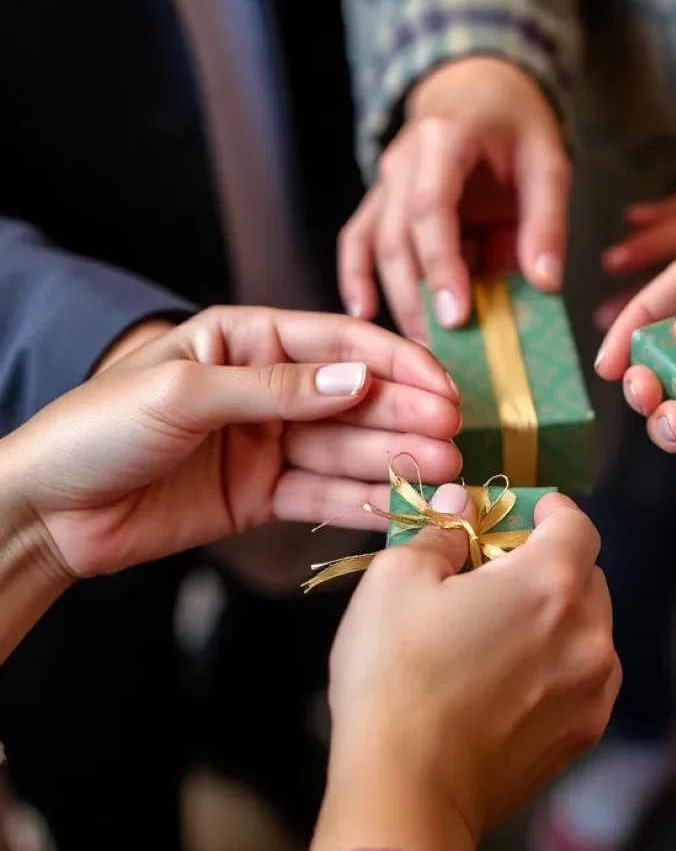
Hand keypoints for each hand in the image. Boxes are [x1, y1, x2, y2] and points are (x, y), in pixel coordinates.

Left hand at [0, 306, 461, 581]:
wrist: (48, 510)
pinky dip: (362, 501)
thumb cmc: (97, 428)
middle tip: (452, 437)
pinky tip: (402, 505)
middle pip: (353, 400)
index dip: (395, 364)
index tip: (442, 388)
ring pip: (346, 449)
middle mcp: (267, 390)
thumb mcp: (184, 392)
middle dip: (405, 417)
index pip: (338, 343)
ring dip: (395, 460)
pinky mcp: (262, 495)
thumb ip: (275, 388)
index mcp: (246, 340)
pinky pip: (322, 494)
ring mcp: (268, 444)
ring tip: (442, 474)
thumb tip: (358, 380)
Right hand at [310, 485, 620, 850]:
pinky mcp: (582, 737)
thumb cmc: (396, 676)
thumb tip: (460, 505)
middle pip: (587, 576)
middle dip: (550, 563)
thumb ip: (441, 532)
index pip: (578, 525)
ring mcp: (593, 691)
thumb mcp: (397, 579)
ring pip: (590, 630)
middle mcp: (590, 634)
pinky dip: (559, 664)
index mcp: (551, 585)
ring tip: (503, 632)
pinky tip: (512, 679)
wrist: (406, 792)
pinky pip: (584, 679)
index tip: (527, 511)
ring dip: (558, 617)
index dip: (551, 509)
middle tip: (499, 571)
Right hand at [338, 57, 569, 338]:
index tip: (456, 315)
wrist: (477, 87)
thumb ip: (547, 222)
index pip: (432, 209)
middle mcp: (402, 160)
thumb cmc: (515, 124)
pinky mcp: (381, 202)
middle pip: (398, 238)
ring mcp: (385, 182)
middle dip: (417, 299)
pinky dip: (355, 276)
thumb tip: (545, 283)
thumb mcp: (548, 162)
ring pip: (375, 246)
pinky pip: (358, 239)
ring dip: (396, 300)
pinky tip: (363, 313)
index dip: (442, 266)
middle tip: (441, 352)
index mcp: (444, 138)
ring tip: (420, 349)